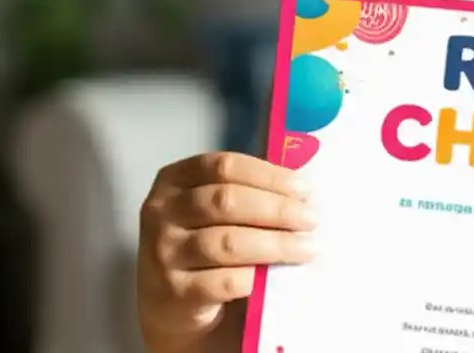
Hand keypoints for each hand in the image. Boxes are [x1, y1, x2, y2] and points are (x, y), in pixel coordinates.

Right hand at [137, 152, 318, 352]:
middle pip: (226, 201)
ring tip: (307, 247)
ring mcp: (164, 253)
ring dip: (276, 243)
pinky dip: (256, 277)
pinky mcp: (175, 292)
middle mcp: (161, 213)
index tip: (304, 188)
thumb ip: (246, 194)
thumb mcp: (212, 212)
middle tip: (312, 218)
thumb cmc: (201, 248)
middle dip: (278, 209)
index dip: (268, 175)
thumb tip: (303, 192)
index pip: (224, 166)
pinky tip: (277, 276)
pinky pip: (225, 280)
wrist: (172, 308)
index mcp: (174, 181)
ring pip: (228, 242)